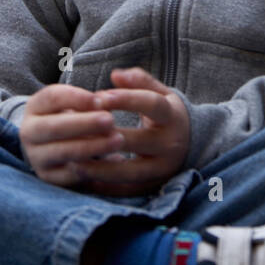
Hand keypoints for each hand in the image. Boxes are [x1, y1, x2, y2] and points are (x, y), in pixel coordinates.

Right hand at [20, 82, 127, 188]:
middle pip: (54, 127)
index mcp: (35, 106)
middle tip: (111, 120)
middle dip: (85, 124)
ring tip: (118, 140)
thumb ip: (90, 101)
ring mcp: (36, 157)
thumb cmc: (70, 115)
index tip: (100, 100)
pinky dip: (93, 168)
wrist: (53, 143)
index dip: (77, 98)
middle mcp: (29, 132)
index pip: (52, 97)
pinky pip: (70, 175)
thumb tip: (105, 101)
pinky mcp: (48, 177)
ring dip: (93, 147)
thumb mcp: (75, 103)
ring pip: (63, 152)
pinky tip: (113, 161)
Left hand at [74, 67, 190, 197]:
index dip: (125, 100)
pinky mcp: (154, 187)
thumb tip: (116, 74)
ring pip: (129, 172)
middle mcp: (170, 144)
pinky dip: (105, 187)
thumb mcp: (161, 93)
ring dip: (100, 168)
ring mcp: (163, 169)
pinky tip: (84, 179)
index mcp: (172, 116)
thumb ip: (139, 80)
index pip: (151, 105)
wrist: (191, 142)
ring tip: (73, 161)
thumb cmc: (167, 113)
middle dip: (105, 136)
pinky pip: (127, 190)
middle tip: (77, 131)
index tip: (99, 97)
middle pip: (137, 141)